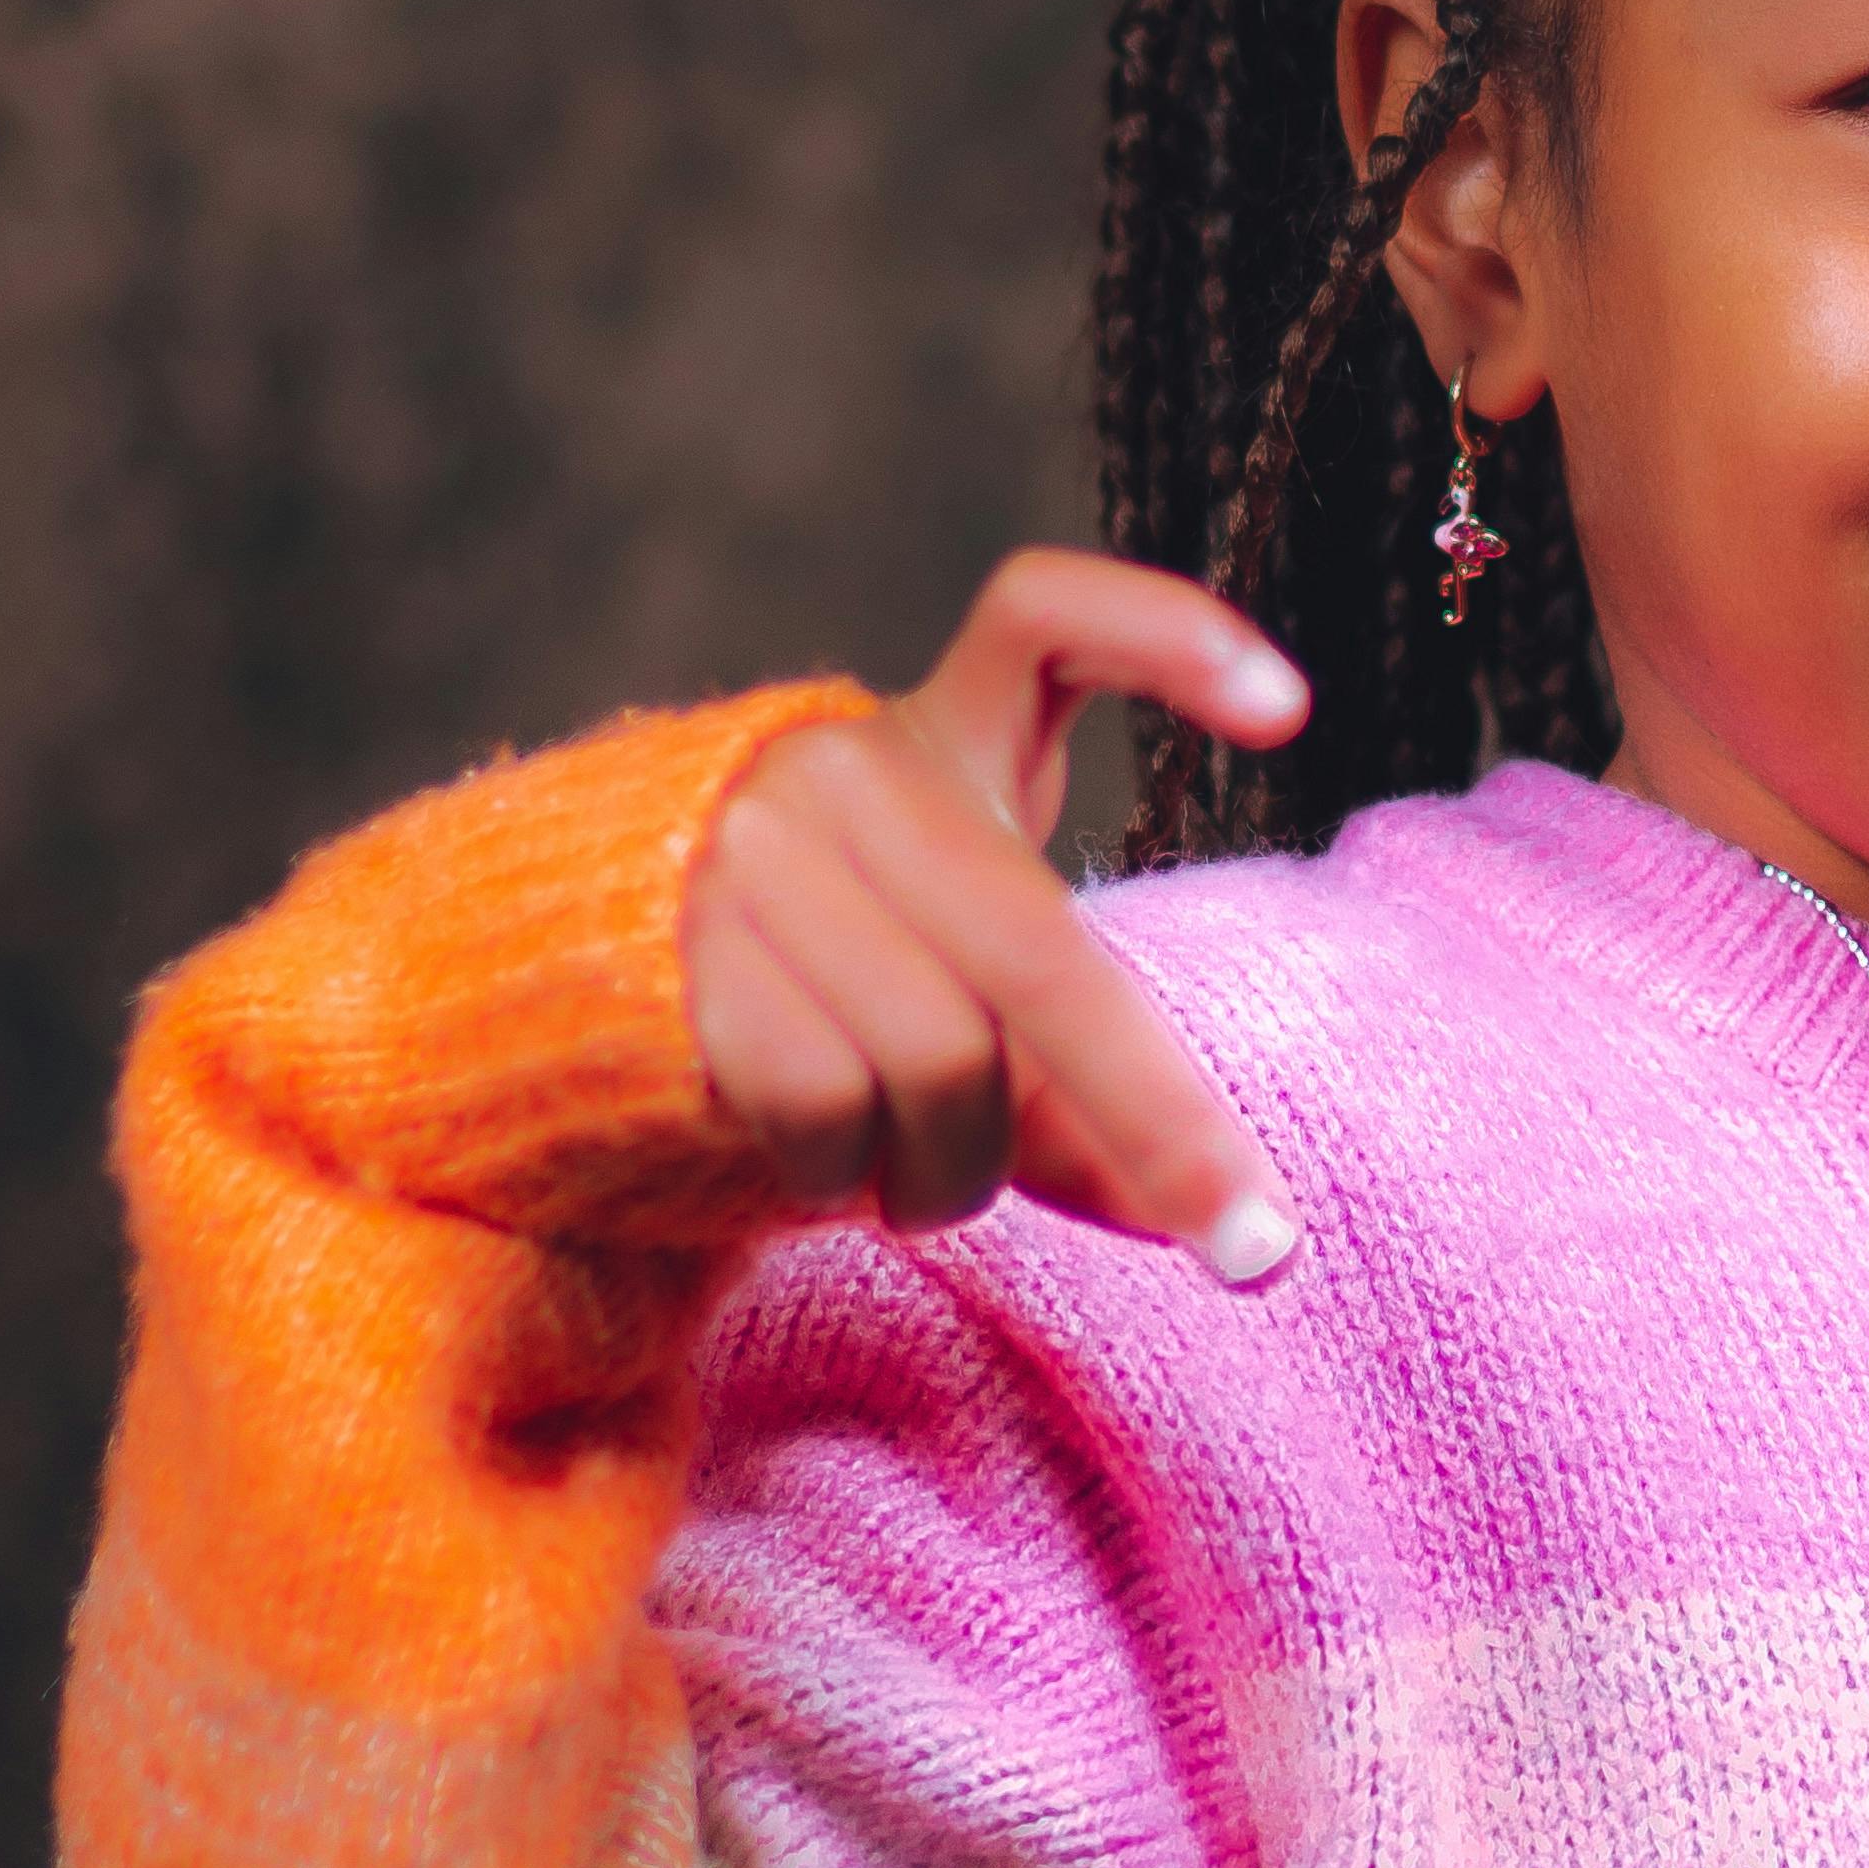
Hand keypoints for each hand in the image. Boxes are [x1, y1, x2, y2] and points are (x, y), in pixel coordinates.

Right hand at [685, 551, 1310, 1268]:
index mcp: (938, 738)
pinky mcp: (678, 958)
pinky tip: (836, 1166)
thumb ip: (1082, 1093)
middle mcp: (843, 773)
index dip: (1167, 638)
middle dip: (1162, 1123)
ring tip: (927, 1181)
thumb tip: (1203, 1223)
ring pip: (939, 1065)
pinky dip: (850, 1175)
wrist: (577, 994)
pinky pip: (827, 1111)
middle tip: (1258, 1250)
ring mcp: (752, 858)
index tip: (1291, 711)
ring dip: (959, 1175)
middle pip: (1040, 955)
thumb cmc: (837, 989)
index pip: (1042, 617)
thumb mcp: (974, 998)